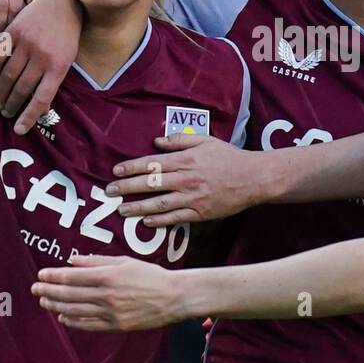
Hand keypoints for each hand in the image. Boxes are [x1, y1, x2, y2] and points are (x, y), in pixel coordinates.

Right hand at [0, 0, 79, 133]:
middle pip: (22, 88)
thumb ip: (53, 79)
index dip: (29, 116)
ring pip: (8, 75)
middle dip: (11, 105)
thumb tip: (39, 107)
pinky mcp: (13, 33)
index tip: (19, 129)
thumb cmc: (65, 35)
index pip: (42, 98)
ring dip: (0, 92)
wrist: (57, 2)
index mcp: (59, 66)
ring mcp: (26, 44)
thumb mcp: (67, 57)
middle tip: (5, 113)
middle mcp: (42, 56)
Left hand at [32, 255, 187, 330]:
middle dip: (49, 291)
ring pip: (75, 310)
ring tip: (44, 302)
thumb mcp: (124, 262)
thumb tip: (73, 260)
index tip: (41, 274)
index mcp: (108, 276)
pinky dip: (72, 321)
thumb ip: (97, 261)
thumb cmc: (150, 275)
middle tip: (35, 289)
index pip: (72, 276)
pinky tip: (62, 317)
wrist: (174, 297)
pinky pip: (88, 325)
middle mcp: (106, 295)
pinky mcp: (116, 326)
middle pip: (69, 294)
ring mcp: (111, 313)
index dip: (53, 276)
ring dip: (56, 305)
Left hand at [107, 135, 268, 226]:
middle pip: (150, 184)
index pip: (152, 163)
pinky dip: (159, 221)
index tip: (116, 171)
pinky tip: (145, 222)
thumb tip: (156, 142)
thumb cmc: (229, 157)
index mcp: (185, 160)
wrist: (253, 178)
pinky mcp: (200, 213)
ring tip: (121, 210)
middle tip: (109, 192)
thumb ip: (179, 140)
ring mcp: (192, 198)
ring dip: (137, 207)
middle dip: (127, 187)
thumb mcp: (205, 141)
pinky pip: (175, 218)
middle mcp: (185, 179)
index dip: (131, 168)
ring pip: (159, 204)